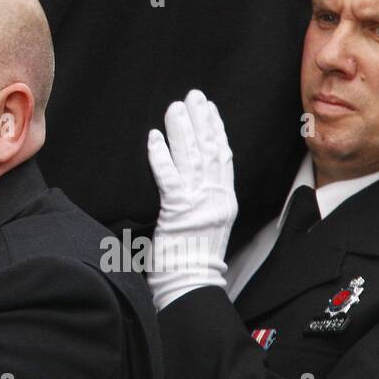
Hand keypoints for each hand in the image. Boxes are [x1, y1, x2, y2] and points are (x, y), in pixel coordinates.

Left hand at [145, 89, 237, 310]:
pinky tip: (153, 137)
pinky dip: (161, 156)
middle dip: (201, 120)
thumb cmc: (194, 256)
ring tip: (175, 107)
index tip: (209, 108)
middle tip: (193, 95)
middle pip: (210, 150)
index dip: (217, 129)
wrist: (192, 282)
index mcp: (224, 199)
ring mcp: (198, 203)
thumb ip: (205, 197)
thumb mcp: (209, 221)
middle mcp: (215, 197)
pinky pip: (168, 178)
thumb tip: (195, 174)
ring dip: (182, 130)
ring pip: (192, 158)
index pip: (223, 156)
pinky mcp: (178, 211)